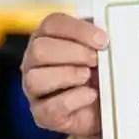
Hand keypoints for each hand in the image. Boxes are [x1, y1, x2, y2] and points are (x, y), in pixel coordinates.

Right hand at [21, 13, 107, 136]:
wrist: (104, 108)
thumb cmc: (98, 73)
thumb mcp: (100, 51)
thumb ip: (98, 39)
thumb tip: (105, 35)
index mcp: (47, 37)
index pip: (52, 24)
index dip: (78, 30)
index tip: (102, 40)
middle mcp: (33, 61)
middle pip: (40, 49)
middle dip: (73, 52)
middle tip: (96, 59)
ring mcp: (33, 89)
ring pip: (36, 79)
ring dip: (68, 75)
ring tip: (88, 76)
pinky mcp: (42, 114)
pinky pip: (49, 107)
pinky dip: (73, 99)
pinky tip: (90, 94)